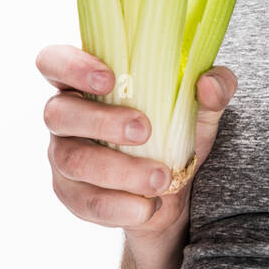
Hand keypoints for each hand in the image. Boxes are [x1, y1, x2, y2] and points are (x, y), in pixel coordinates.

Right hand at [36, 45, 237, 240]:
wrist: (174, 189)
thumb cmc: (175, 131)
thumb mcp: (202, 109)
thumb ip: (215, 88)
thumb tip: (208, 83)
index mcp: (86, 82)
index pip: (54, 61)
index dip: (71, 66)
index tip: (108, 79)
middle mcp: (66, 116)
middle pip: (59, 113)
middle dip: (102, 122)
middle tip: (144, 131)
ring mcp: (63, 155)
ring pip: (74, 161)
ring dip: (120, 171)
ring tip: (161, 177)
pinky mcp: (71, 194)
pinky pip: (86, 202)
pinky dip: (120, 207)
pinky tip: (149, 206)